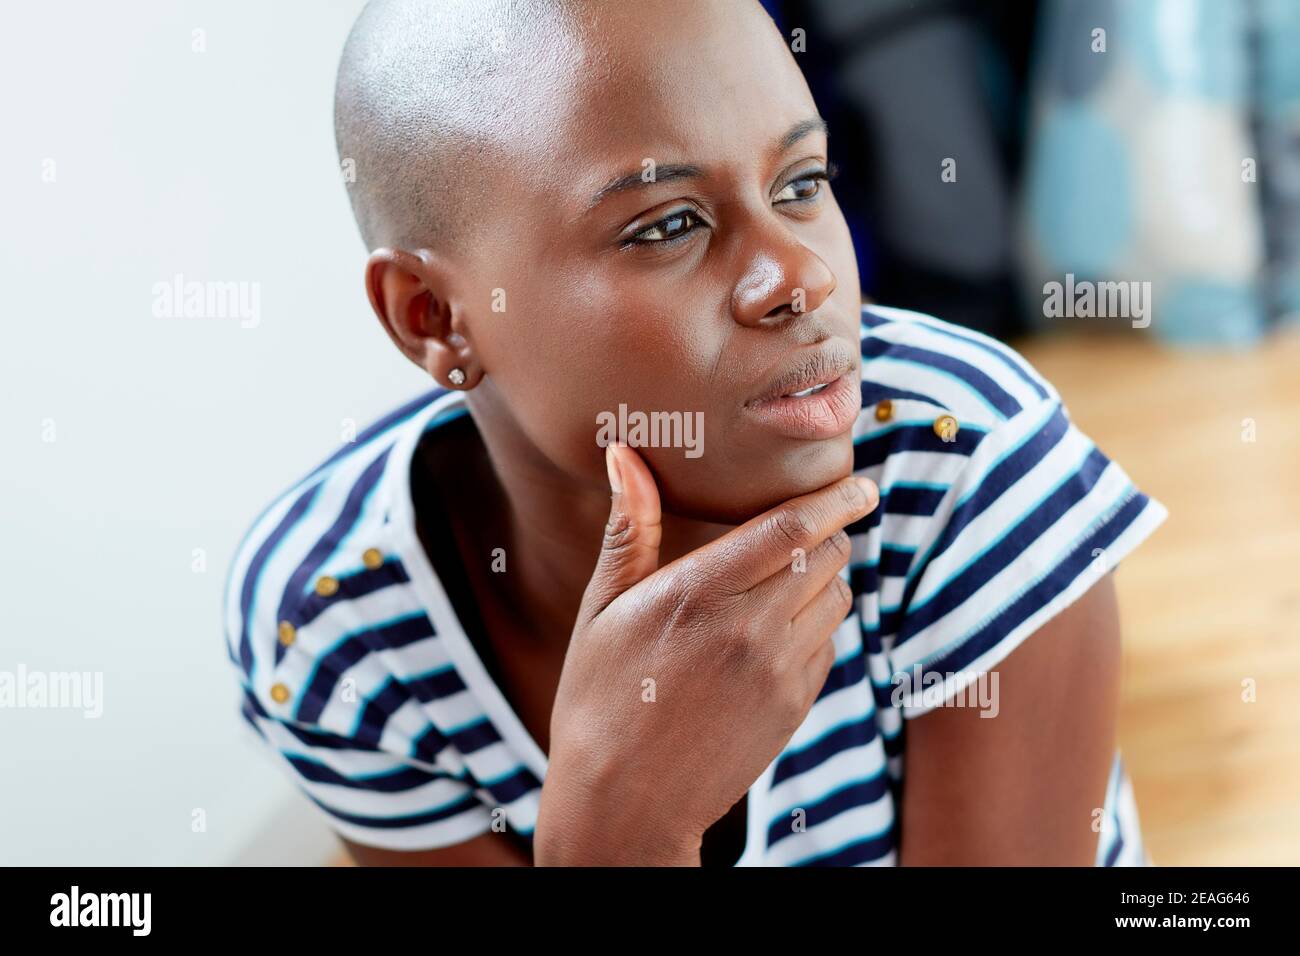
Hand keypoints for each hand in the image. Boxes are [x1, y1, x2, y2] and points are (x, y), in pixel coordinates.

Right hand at [534, 443, 877, 864]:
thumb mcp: (603, 609)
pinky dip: (817, 623)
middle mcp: (750, 630)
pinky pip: (828, 643)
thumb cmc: (600, 697)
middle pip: (827, 555)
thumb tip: (625, 453)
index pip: (793, 527)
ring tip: (785, 578)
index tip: (859, 484)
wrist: (624, 802)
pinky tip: (774, 631)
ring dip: (824, 576)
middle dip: (827, 531)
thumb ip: (630, 528)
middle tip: (808, 525)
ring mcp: (778, 673)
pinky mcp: (794, 707)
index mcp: (699, 594)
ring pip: (837, 597)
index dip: (836, 498)